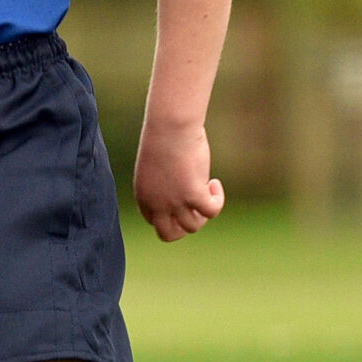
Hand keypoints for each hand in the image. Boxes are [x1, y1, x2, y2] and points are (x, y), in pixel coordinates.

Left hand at [134, 115, 224, 241]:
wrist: (169, 127)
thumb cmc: (163, 138)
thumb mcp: (158, 166)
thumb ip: (165, 182)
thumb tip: (184, 188)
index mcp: (144, 197)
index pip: (154, 221)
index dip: (171, 214)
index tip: (182, 196)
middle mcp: (156, 204)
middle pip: (168, 234)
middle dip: (184, 225)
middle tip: (194, 205)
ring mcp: (174, 202)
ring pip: (192, 227)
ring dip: (202, 213)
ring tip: (205, 188)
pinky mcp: (193, 195)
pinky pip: (211, 211)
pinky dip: (217, 201)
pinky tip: (214, 183)